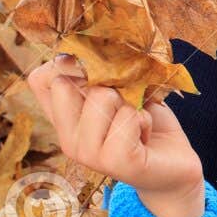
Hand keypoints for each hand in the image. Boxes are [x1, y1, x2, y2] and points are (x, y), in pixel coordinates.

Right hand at [27, 56, 204, 216]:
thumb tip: (94, 48)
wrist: (176, 168)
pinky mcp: (115, 162)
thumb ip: (102, 77)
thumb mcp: (122, 92)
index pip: (41, 79)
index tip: (100, 71)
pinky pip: (129, 117)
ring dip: (131, 104)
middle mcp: (67, 139)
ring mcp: (87, 154)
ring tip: (136, 124)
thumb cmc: (146, 124)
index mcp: (63, 121)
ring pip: (102, 96)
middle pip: (69, 82)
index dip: (68, 63)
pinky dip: (145, 119)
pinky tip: (145, 137)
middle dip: (107, 83)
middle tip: (124, 106)